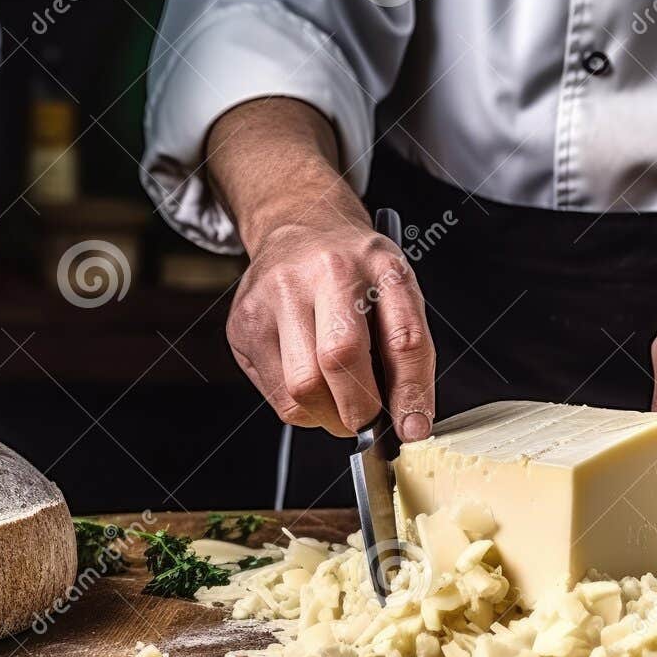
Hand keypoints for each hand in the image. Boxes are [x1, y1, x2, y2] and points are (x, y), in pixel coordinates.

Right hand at [208, 98, 435, 441]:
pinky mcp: (244, 322)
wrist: (301, 227)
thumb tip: (409, 425)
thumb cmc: (357, 274)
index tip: (412, 429)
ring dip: (328, 416)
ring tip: (338, 407)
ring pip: (302, 387)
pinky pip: (277, 394)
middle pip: (340, 359)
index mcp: (380, 265)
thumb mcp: (396, 293)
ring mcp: (276, 293)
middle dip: (359, 410)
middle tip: (366, 422)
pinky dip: (301, 408)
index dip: (411, 393)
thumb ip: (407, 353)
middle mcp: (326, 271)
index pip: (403, 338)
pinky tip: (310, 387)